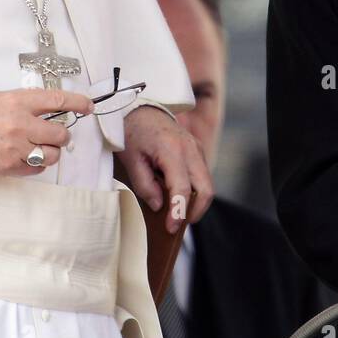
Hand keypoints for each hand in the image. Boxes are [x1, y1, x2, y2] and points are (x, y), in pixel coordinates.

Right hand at [0, 88, 92, 176]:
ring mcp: (16, 147)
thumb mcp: (3, 97)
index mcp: (19, 101)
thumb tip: (55, 110)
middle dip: (62, 134)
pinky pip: (37, 168)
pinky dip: (37, 163)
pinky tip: (27, 156)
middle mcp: (21, 124)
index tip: (89, 106)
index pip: (59, 101)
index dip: (79, 103)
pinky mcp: (10, 166)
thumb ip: (29, 103)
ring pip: (53, 154)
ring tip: (41, 147)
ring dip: (52, 151)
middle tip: (56, 134)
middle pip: (61, 133)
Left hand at [117, 106, 213, 233]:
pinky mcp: (197, 149)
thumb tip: (159, 206)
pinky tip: (178, 196)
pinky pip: (202, 175)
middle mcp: (190, 148)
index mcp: (172, 150)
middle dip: (195, 211)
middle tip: (178, 225)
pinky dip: (194, 190)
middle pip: (206, 189)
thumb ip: (145, 185)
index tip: (171, 228)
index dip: (178, 212)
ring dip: (195, 202)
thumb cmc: (131, 133)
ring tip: (176, 213)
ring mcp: (197, 148)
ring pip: (207, 184)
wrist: (139, 108)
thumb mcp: (130, 160)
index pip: (182, 189)